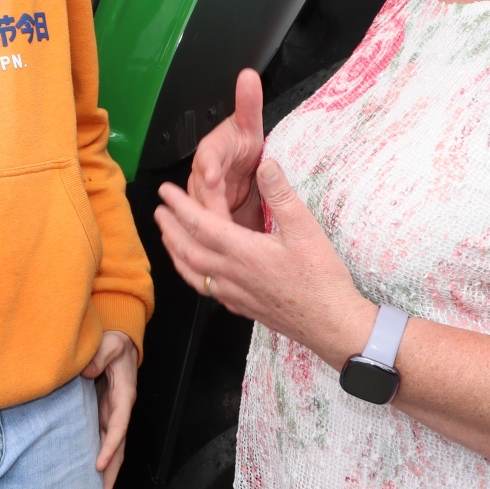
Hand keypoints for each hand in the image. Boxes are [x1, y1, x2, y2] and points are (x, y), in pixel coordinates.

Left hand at [82, 329, 137, 488]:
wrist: (119, 343)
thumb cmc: (114, 344)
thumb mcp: (109, 344)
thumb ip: (100, 356)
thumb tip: (87, 371)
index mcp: (123, 397)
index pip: (119, 426)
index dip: (110, 446)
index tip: (99, 465)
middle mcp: (120, 411)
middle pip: (118, 449)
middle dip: (110, 476)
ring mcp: (112, 416)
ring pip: (112, 452)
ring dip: (105, 476)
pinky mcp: (102, 416)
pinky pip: (101, 443)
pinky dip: (98, 462)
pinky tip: (88, 479)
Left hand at [155, 159, 374, 368]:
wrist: (331, 325)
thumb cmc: (320, 279)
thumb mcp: (306, 228)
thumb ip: (281, 195)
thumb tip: (265, 164)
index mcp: (243, 251)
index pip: (200, 223)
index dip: (180, 205)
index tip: (166, 191)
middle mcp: (232, 274)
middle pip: (188, 250)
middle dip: (169, 229)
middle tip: (158, 212)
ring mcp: (235, 294)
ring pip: (193, 273)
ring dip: (175, 253)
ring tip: (167, 240)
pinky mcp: (242, 307)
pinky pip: (207, 290)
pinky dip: (194, 276)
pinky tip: (198, 274)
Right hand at [188, 69, 266, 226]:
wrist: (243, 168)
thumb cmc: (242, 145)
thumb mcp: (249, 125)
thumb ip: (248, 103)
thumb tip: (248, 76)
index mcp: (212, 151)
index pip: (207, 157)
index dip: (209, 167)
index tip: (213, 176)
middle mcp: (203, 175)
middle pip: (202, 191)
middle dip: (211, 204)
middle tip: (222, 216)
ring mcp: (205, 197)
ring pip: (201, 213)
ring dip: (210, 225)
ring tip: (223, 237)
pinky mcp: (212, 216)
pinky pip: (207, 229)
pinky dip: (212, 239)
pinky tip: (223, 250)